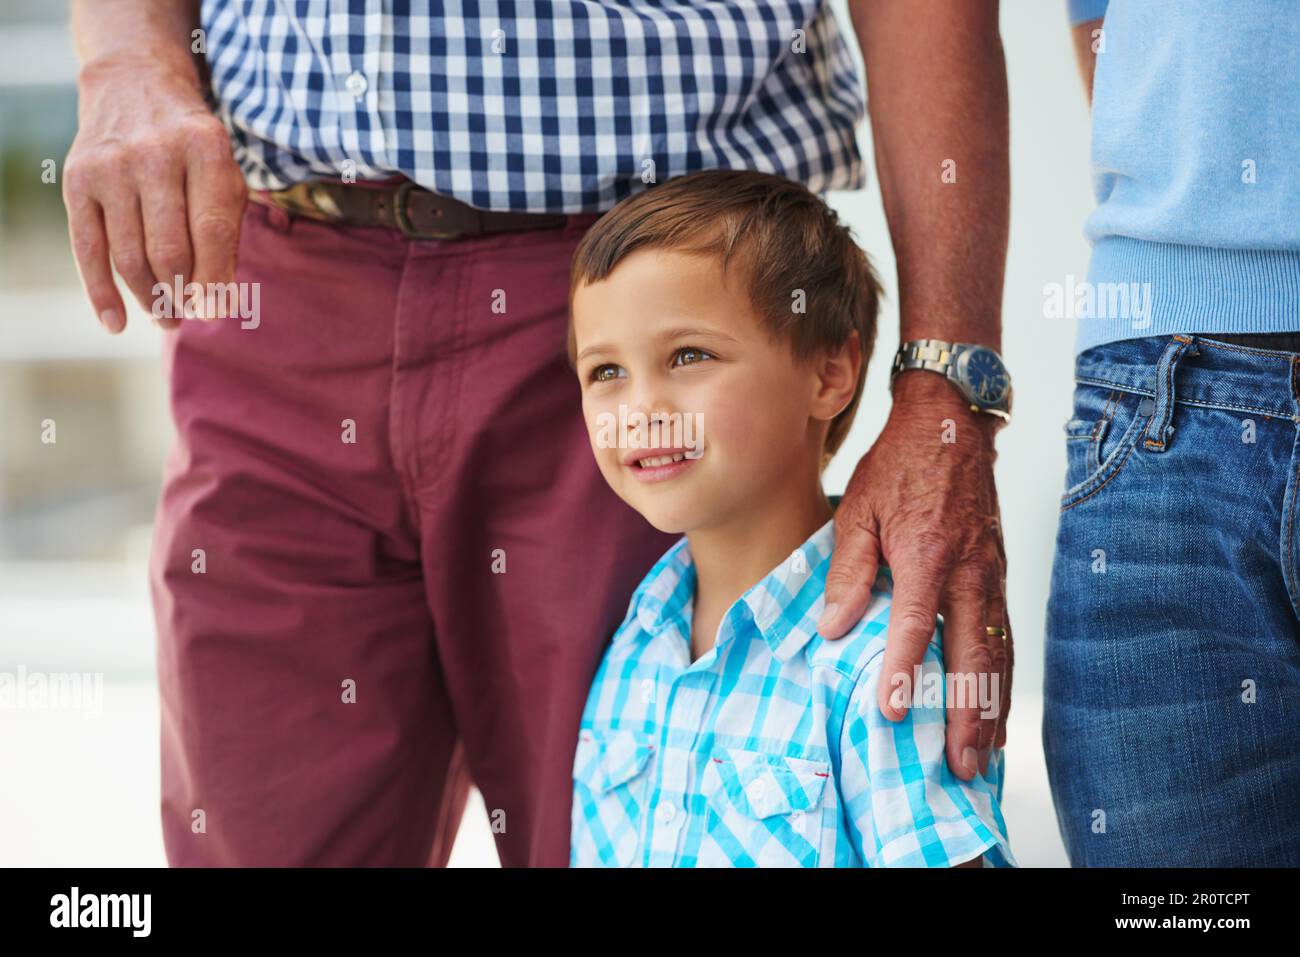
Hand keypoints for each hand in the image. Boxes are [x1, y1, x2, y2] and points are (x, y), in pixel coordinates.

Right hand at [63, 52, 246, 332]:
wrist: (134, 86)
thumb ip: (226, 233)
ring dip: (150, 299)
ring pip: (130, 256)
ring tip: (166, 318)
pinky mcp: (77, 179)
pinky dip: (101, 293)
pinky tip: (116, 324)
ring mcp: (111, 165)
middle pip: (169, 250)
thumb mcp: (225, 173)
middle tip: (189, 315)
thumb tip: (219, 306)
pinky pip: (88, 249)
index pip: (211, 231)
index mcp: (206, 148)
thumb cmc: (193, 148)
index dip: (214, 281)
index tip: (217, 313)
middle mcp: (155, 153)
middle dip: (182, 295)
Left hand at [818, 371, 1011, 781]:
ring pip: (998, 654)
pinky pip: (1005, 637)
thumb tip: (834, 628)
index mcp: (928, 552)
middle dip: (969, 714)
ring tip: (982, 756)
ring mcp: (991, 574)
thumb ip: (848, 570)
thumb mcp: (858, 509)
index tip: (892, 713)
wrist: (951, 422)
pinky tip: (995, 711)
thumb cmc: (899, 465)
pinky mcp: (998, 575)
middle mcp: (969, 570)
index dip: (905, 670)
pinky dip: (1002, 680)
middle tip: (960, 765)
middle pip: (974, 654)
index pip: (916, 623)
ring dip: (992, 708)